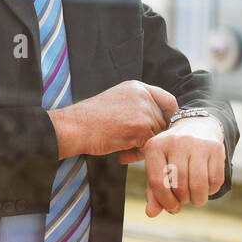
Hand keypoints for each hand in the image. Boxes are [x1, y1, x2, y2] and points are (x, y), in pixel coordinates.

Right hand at [48, 80, 178, 159]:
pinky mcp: (141, 128)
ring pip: (158, 135)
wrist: (73, 127)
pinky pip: (150, 146)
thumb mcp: (116, 101)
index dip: (168, 117)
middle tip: (133, 146)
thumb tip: (161, 124)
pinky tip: (122, 154)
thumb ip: (138, 106)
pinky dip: (138, 154)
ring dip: (144, 146)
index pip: (168, 101)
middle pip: (164, 121)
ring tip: (124, 150)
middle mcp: (143, 95)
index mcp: (137, 87)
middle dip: (152, 136)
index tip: (162, 128)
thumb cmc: (89, 119)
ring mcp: (143, 111)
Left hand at [119, 115, 225, 215]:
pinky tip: (206, 187)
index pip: (157, 181)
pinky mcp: (216, 148)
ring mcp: (197, 143)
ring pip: (199, 184)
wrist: (196, 127)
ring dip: (198, 199)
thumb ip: (153, 191)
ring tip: (195, 198)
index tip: (172, 208)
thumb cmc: (172, 155)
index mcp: (154, 146)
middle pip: (179, 184)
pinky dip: (211, 190)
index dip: (165, 201)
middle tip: (185, 199)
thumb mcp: (158, 167)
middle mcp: (175, 142)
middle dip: (183, 199)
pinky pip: (215, 180)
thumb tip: (151, 213)